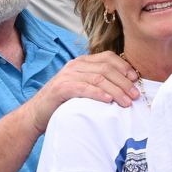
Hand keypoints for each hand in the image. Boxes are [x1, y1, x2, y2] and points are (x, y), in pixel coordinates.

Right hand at [21, 53, 141, 134]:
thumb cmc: (64, 103)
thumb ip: (98, 82)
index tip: (136, 79)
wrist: (36, 114)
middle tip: (135, 95)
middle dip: (124, 82)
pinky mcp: (61, 88)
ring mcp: (67, 75)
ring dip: (116, 90)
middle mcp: (75, 65)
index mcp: (82, 62)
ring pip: (99, 78)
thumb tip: (126, 87)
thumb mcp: (83, 88)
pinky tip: (109, 101)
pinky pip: (84, 88)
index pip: (108, 57)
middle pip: (106, 68)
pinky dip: (98, 94)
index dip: (124, 67)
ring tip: (127, 102)